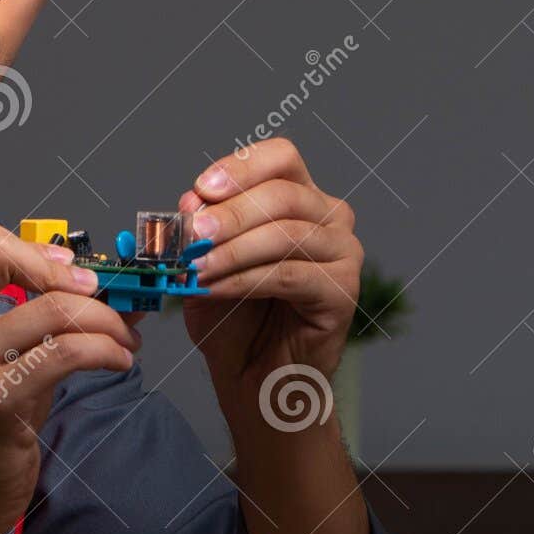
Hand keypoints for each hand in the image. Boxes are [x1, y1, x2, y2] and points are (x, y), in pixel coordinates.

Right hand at [0, 217, 140, 533]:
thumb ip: (32, 313)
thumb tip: (104, 282)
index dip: (33, 249)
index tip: (68, 275)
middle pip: (2, 252)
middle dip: (66, 272)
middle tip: (99, 297)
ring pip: (54, 308)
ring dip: (106, 320)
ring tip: (124, 339)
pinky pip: (67, 353)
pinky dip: (107, 350)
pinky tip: (119, 361)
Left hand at [180, 137, 360, 403]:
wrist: (252, 375)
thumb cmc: (232, 316)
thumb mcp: (203, 262)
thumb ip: (199, 229)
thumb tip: (191, 201)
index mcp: (299, 196)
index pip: (280, 158)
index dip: (240, 167)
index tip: (199, 189)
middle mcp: (329, 217)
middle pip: (283, 193)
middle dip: (229, 213)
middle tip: (191, 235)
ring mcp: (343, 253)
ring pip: (286, 234)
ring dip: (232, 250)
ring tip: (195, 268)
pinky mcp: (343, 291)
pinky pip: (289, 275)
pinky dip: (243, 280)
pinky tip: (212, 288)